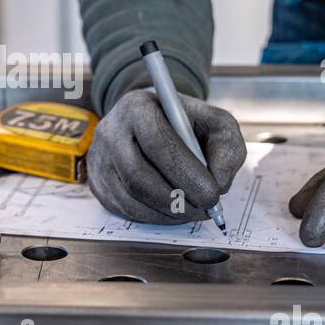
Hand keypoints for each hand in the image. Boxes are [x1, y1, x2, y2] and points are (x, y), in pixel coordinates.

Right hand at [87, 88, 245, 223]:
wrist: (152, 123)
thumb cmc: (185, 124)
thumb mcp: (214, 122)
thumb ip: (226, 147)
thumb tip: (219, 183)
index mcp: (138, 107)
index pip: (158, 144)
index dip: (187, 174)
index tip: (213, 194)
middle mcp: (111, 131)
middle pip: (139, 176)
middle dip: (178, 199)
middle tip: (206, 209)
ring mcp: (101, 159)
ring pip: (131, 197)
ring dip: (168, 212)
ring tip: (194, 210)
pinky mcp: (99, 183)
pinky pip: (125, 210)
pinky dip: (155, 217)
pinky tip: (175, 211)